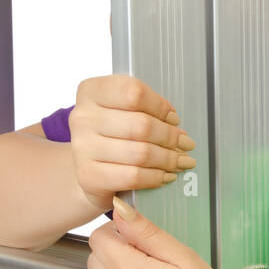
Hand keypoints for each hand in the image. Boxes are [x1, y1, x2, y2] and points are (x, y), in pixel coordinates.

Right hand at [69, 74, 196, 210]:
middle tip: (186, 144)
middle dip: (170, 137)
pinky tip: (166, 175)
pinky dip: (155, 177)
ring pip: (140, 153)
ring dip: (168, 159)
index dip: (160, 106)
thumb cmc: (111, 136)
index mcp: (91, 91)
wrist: (87, 170)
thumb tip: (174, 124)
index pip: (133, 92)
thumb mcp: (121, 112)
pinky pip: (133, 176)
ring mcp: (83, 148)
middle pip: (141, 125)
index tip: (174, 119)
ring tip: (181, 161)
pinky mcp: (89, 176)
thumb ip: (144, 110)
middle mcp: (82, 117)